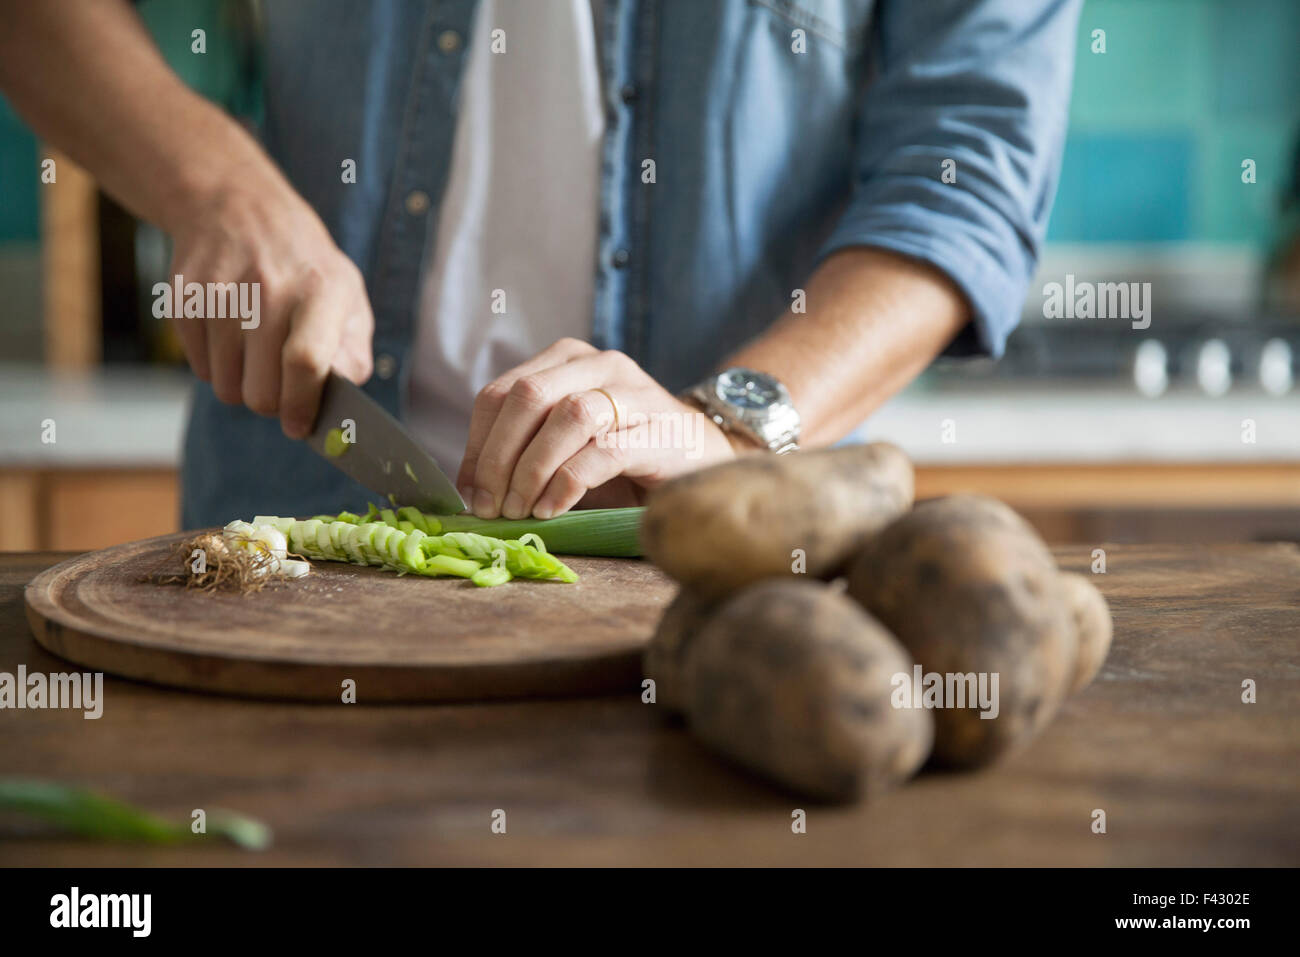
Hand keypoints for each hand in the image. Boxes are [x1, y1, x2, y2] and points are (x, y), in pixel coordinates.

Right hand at [167, 172, 373, 437]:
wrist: (239, 207)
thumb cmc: (305, 268)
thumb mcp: (348, 297)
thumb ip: (353, 353)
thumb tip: (339, 399)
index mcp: (321, 289)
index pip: (306, 362)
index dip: (302, 405)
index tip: (300, 426)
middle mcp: (270, 286)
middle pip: (262, 389)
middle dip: (273, 403)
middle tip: (281, 386)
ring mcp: (222, 290)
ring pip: (227, 387)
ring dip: (243, 385)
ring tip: (257, 353)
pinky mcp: (185, 297)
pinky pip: (199, 368)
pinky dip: (216, 366)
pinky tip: (231, 335)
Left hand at [457, 338, 741, 518]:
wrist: (706, 461)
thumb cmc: (628, 458)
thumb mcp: (567, 445)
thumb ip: (524, 451)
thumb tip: (470, 491)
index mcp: (568, 360)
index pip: (501, 392)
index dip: (476, 445)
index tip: (470, 493)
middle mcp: (601, 364)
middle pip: (527, 397)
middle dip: (498, 458)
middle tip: (491, 507)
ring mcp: (635, 393)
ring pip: (565, 417)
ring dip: (531, 470)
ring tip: (521, 510)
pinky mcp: (659, 430)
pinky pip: (601, 452)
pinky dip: (567, 484)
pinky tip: (553, 508)